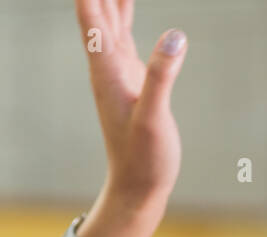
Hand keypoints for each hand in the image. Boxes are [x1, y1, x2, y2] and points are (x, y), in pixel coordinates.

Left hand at [76, 0, 186, 213]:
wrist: (137, 188)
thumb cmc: (144, 160)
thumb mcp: (154, 120)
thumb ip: (162, 78)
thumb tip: (175, 36)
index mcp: (106, 69)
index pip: (91, 13)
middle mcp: (105, 64)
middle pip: (96, 6)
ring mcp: (117, 68)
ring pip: (108, 14)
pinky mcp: (131, 75)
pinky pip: (122, 30)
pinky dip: (122, 6)